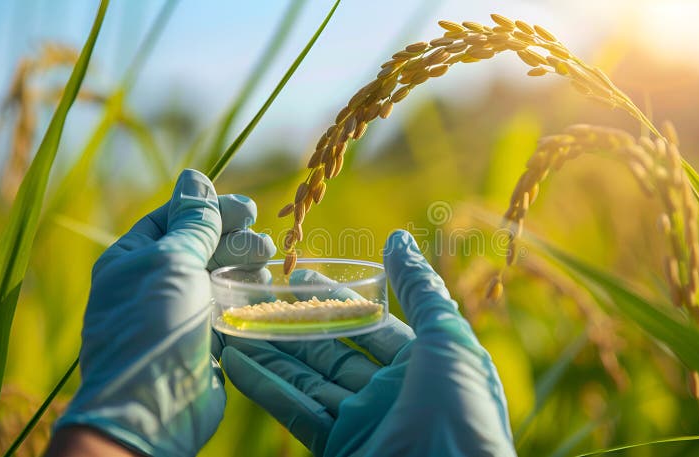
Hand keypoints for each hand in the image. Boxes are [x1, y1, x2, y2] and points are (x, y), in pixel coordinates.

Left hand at [52, 169, 274, 455]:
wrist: (153, 409)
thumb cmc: (153, 326)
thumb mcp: (171, 262)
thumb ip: (191, 222)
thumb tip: (194, 176)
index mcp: (133, 260)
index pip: (174, 218)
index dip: (210, 209)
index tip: (246, 209)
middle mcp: (155, 282)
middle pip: (202, 244)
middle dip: (233, 237)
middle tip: (261, 241)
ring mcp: (181, 312)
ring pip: (221, 274)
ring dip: (245, 264)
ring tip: (265, 262)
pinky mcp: (206, 339)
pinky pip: (231, 306)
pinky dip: (250, 294)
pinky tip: (267, 288)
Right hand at [221, 230, 516, 455]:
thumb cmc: (461, 413)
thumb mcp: (449, 341)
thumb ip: (420, 289)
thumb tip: (397, 238)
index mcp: (424, 364)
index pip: (374, 324)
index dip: (339, 298)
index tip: (301, 275)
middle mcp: (391, 391)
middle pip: (335, 349)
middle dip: (299, 321)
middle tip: (260, 293)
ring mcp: (363, 421)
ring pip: (309, 378)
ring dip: (273, 351)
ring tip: (237, 319)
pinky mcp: (339, 447)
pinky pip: (297, 411)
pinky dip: (266, 386)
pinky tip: (237, 360)